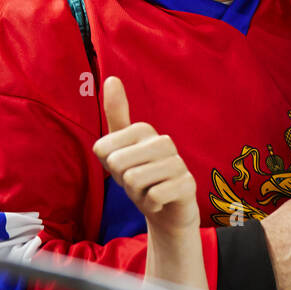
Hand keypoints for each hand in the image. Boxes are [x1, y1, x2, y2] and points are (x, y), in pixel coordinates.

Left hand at [92, 77, 197, 235]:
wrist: (168, 211)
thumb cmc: (142, 177)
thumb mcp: (121, 148)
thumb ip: (116, 115)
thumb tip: (112, 78)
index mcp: (144, 130)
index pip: (102, 150)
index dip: (108, 167)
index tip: (125, 168)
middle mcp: (164, 142)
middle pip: (117, 163)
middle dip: (122, 181)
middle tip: (138, 182)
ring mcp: (178, 163)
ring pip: (135, 179)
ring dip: (137, 194)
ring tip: (149, 190)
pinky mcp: (188, 184)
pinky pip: (155, 195)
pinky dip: (151, 204)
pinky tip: (161, 201)